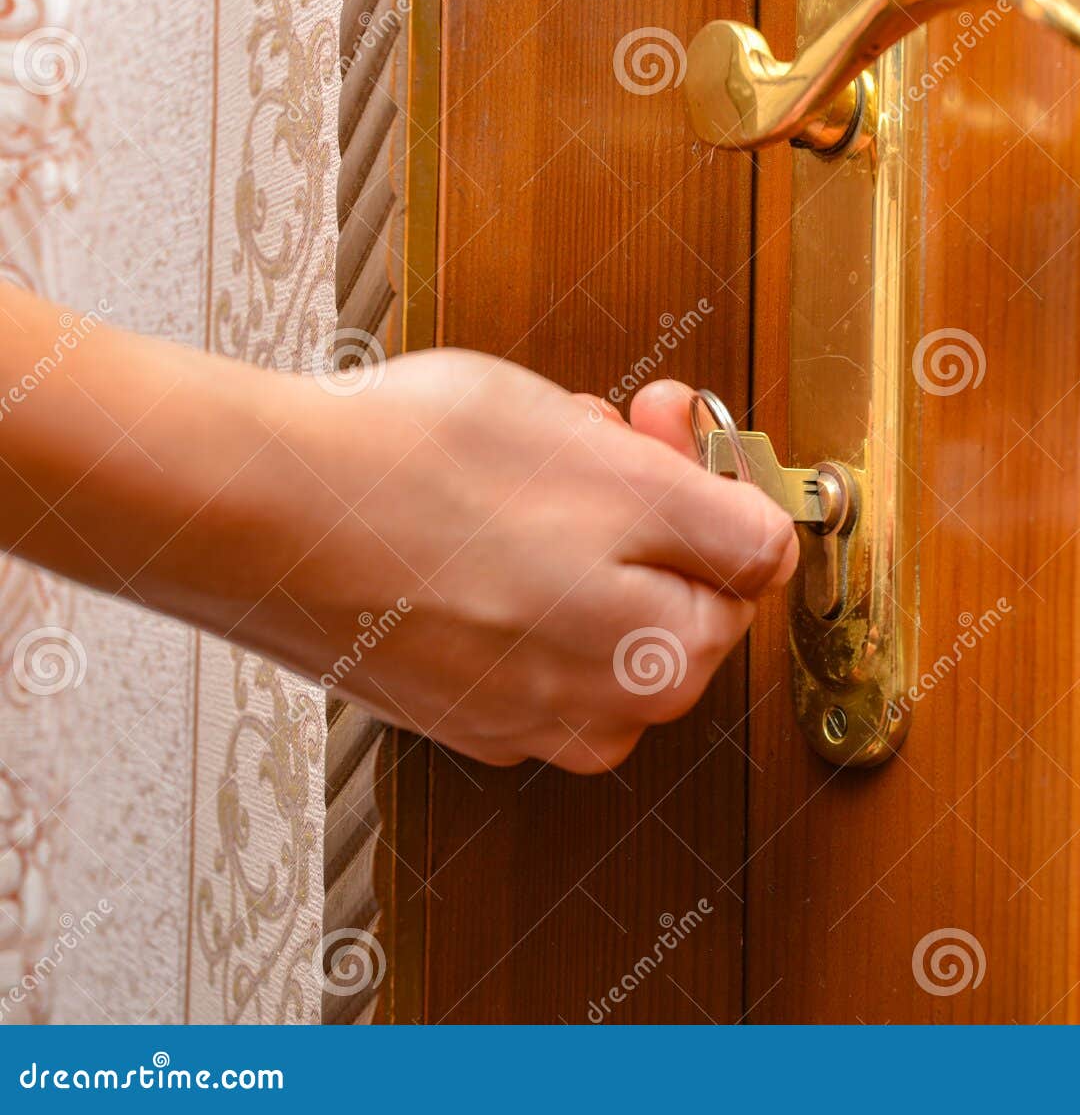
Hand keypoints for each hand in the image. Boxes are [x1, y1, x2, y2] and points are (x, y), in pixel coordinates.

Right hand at [209, 352, 796, 770]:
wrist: (253, 512)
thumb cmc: (423, 482)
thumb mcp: (620, 473)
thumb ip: (727, 525)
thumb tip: (770, 542)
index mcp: (660, 664)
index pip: (743, 570)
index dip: (713, 476)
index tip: (674, 421)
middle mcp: (595, 713)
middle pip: (665, 587)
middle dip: (646, 494)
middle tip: (602, 422)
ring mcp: (515, 713)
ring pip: (590, 601)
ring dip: (580, 522)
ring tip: (526, 457)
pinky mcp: (450, 699)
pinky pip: (520, 625)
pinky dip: (516, 566)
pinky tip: (470, 510)